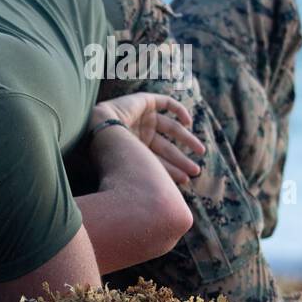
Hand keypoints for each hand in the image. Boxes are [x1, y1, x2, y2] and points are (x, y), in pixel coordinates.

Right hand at [91, 93, 205, 184]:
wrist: (100, 131)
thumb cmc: (116, 153)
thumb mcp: (137, 168)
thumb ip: (152, 177)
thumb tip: (167, 200)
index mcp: (132, 149)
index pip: (157, 161)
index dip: (171, 171)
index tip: (185, 180)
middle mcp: (137, 134)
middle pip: (165, 147)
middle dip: (180, 160)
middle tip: (195, 171)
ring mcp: (141, 117)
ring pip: (170, 128)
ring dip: (187, 139)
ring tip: (201, 151)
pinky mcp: (143, 101)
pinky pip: (166, 103)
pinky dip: (179, 110)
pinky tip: (189, 123)